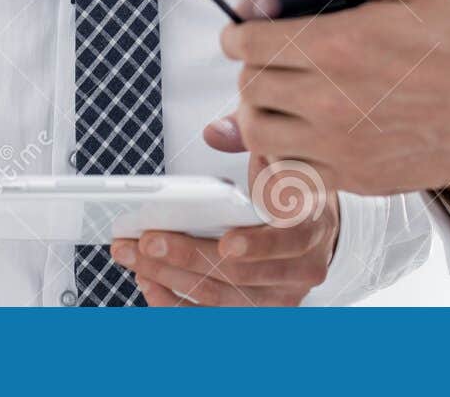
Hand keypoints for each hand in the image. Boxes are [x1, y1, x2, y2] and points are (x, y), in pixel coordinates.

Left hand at [108, 144, 338, 305]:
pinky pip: (210, 317)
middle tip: (147, 240)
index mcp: (311, 227)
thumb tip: (215, 132)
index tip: (226, 243)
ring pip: (219, 298)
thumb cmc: (291, 190)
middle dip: (187, 256)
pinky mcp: (254, 314)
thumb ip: (250, 140)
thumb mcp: (280, 156)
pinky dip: (175, 302)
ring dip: (171, 279)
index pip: (288, 241)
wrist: (314, 227)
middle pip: (240, 274)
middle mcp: (299, 271)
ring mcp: (278, 299)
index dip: (257, 245)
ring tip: (135, 258)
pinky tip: (149, 281)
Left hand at [221, 0, 449, 195]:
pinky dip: (284, 155)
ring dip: (259, 112)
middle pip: (248, 88)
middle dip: (249, 69)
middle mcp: (332, 101)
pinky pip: (292, 174)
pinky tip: (303, 132)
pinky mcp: (356, 178)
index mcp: (340, 46)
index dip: (237, 32)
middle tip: (265, 59)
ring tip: (278, 96)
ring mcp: (342, 145)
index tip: (242, 30)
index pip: (249, 43)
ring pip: (259, 135)